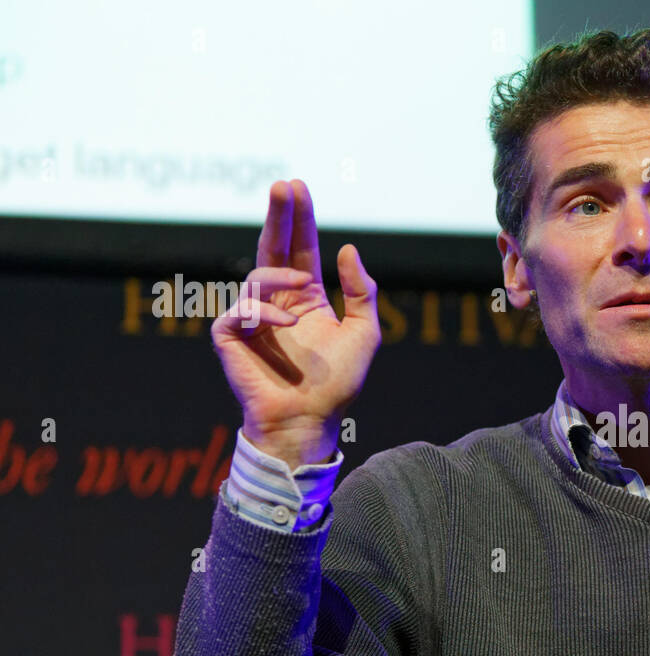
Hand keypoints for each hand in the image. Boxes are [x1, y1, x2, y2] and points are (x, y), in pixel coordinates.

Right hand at [211, 179, 380, 469]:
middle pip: (272, 247)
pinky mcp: (230, 337)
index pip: (299, 247)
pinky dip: (264, 312)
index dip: (299, 217)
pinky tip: (285, 322)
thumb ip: (360, 291)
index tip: (297, 185)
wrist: (311, 420)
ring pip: (256, 276)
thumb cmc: (337, 383)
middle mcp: (276, 301)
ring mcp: (252, 318)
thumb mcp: (364, 332)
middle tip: (282, 185)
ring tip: (300, 283)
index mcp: (304, 297)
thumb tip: (347, 248)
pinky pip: (241, 311)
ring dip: (278, 274)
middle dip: (278, 215)